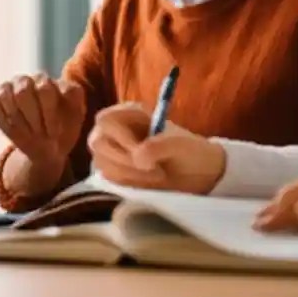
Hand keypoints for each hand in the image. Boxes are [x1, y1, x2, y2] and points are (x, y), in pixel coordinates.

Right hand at [0, 73, 86, 169]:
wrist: (47, 148)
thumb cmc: (63, 131)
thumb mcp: (77, 118)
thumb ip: (75, 100)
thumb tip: (68, 88)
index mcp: (50, 81)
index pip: (45, 89)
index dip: (49, 114)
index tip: (55, 133)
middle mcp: (28, 80)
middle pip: (23, 90)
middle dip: (32, 118)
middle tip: (40, 134)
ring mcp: (10, 87)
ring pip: (5, 94)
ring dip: (17, 119)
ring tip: (29, 132)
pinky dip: (1, 118)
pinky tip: (13, 128)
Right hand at [87, 103, 225, 193]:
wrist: (199, 175)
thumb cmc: (190, 152)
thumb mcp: (180, 145)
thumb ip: (157, 146)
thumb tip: (136, 158)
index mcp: (130, 113)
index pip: (106, 120)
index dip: (119, 137)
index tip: (140, 153)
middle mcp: (116, 130)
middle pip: (98, 143)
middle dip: (124, 160)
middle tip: (152, 168)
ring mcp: (113, 150)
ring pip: (102, 163)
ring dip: (130, 174)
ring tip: (157, 175)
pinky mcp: (114, 170)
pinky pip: (109, 179)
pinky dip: (129, 183)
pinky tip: (148, 181)